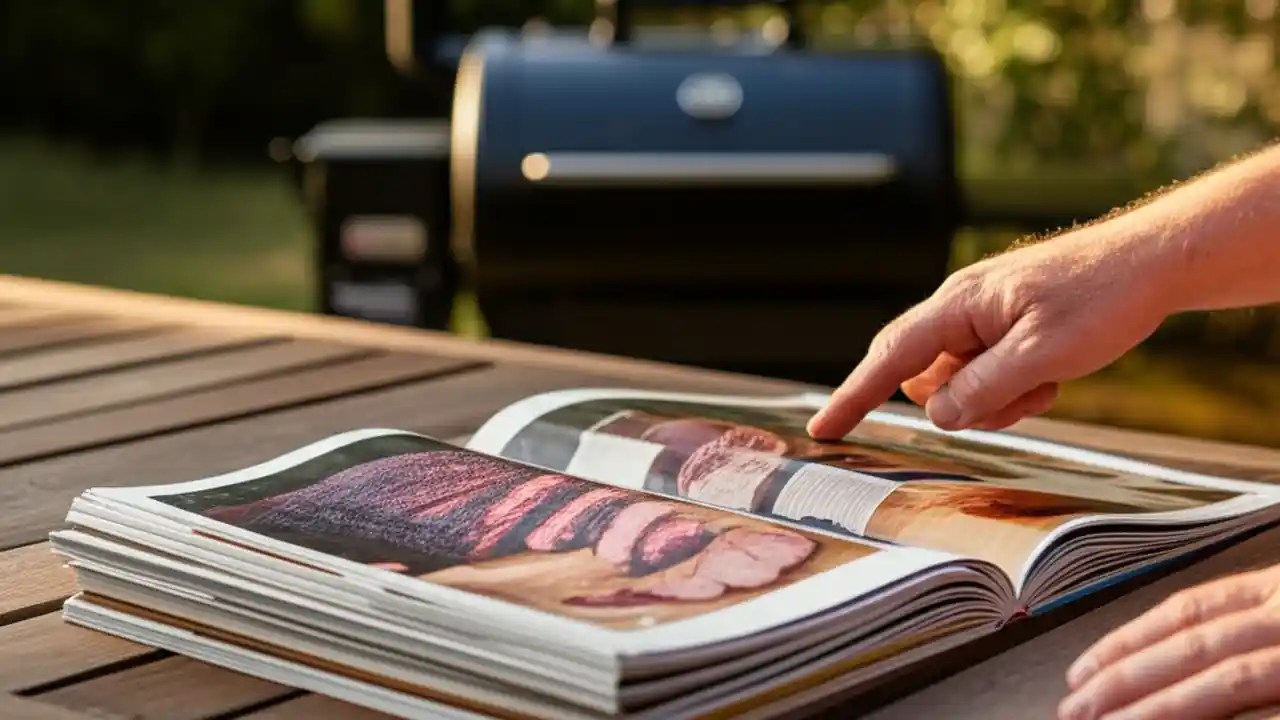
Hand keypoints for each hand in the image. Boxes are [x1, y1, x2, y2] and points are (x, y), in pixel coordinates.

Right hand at [806, 219, 1181, 437]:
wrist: (1153, 263)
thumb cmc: (1102, 298)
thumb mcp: (1044, 354)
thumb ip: (983, 389)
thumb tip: (937, 416)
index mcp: (958, 305)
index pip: (889, 357)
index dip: (853, 397)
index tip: (823, 429)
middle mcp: (959, 309)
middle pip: (921, 375)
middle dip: (957, 403)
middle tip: (1016, 398)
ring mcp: (981, 319)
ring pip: (956, 383)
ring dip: (995, 399)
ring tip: (1046, 381)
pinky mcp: (1003, 328)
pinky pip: (984, 375)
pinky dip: (1013, 388)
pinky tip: (1052, 373)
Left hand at [1059, 564, 1279, 719]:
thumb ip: (1238, 631)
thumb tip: (1156, 664)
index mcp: (1274, 590)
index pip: (1184, 612)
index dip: (1126, 642)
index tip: (1079, 673)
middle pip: (1191, 645)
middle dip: (1125, 679)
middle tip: (1074, 709)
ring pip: (1227, 679)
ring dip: (1160, 707)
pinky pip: (1272, 714)